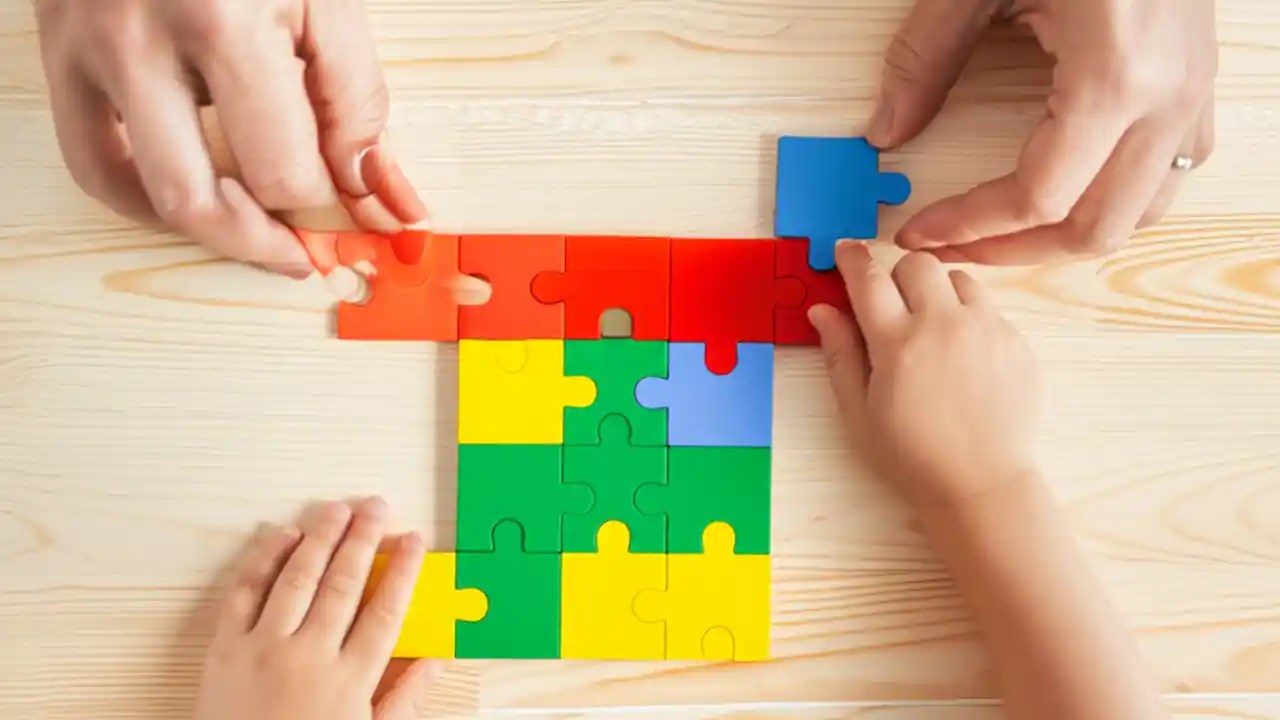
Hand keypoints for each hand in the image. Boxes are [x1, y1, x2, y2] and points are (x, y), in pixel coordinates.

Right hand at [35, 0, 426, 277]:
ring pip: (138, 193)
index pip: (281, 167)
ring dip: (206, 230)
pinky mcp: (58, 51)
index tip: (360, 218)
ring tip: (260, 232)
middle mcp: (138, 40)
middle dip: (265, 242)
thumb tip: (376, 193)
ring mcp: (86, 48)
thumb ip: (356, 99)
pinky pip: (92, 162)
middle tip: (309, 254)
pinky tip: (196, 195)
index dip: (329, 206)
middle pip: (198, 200)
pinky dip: (146, 197)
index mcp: (221, 19)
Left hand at [195, 498, 434, 719]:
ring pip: (298, 577)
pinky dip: (264, 558)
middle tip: (376, 507)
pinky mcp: (226, 649)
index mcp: (350, 681)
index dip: (403, 570)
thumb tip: (437, 659)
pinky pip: (245, 591)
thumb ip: (403, 698)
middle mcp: (310, 657)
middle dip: (364, 538)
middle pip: (345, 583)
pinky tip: (282, 535)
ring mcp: (265, 649)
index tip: (414, 541)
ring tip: (336, 509)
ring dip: (321, 537)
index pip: (385, 610)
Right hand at [808, 243, 1038, 506]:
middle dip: (898, 275)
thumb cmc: (911, 456)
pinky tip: (962, 357)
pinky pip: (989, 308)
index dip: (852, 259)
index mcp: (897, 343)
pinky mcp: (1016, 342)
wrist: (981, 484)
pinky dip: (970, 319)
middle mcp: (944, 326)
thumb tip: (823, 309)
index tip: (845, 252)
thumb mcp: (859, 412)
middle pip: (917, 263)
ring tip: (932, 328)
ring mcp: (986, 330)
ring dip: (939, 292)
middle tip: (892, 305)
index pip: (869, 278)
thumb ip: (840, 354)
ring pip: (958, 278)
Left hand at [869, 0, 1216, 263]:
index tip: (918, 232)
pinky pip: (1169, 174)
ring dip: (1067, 236)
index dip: (969, 228)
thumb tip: (885, 130)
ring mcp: (1192, 94)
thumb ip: (925, 57)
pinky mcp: (1197, 85)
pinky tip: (1066, 191)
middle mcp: (1167, 98)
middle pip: (1095, 228)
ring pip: (1142, 213)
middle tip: (949, 250)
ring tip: (1000, 235)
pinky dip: (1116, 199)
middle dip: (1013, 252)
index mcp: (1115, 76)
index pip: (1038, 197)